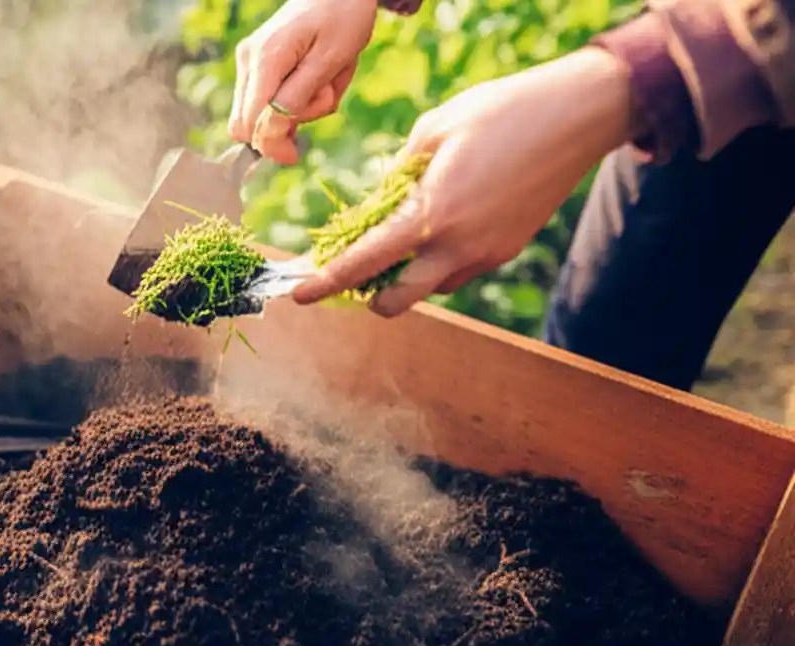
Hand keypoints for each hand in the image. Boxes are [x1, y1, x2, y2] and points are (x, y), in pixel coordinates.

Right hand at [229, 0, 377, 163]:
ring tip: (325, 81)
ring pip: (258, 114)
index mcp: (265, 59)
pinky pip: (266, 99)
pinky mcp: (256, 64)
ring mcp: (249, 61)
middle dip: (285, 126)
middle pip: (248, 123)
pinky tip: (314, 78)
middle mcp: (248, 61)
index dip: (271, 145)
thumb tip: (269, 137)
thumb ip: (296, 100)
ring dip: (296, 110)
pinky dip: (294, 99)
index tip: (296, 155)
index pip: (252, 122)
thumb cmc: (342, 18)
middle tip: (322, 99)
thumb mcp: (329, 61)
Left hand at [292, 48, 636, 315]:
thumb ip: (396, 176)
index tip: (299, 294)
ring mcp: (485, 255)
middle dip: (366, 293)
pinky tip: (436, 227)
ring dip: (404, 278)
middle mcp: (456, 247)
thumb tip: (376, 206)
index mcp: (429, 215)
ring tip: (397, 238)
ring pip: (428, 289)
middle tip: (353, 268)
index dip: (326, 283)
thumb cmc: (499, 112)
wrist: (576, 117)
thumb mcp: (431, 131)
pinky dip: (435, 263)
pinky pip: (457, 273)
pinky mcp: (506, 251)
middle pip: (393, 301)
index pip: (363, 263)